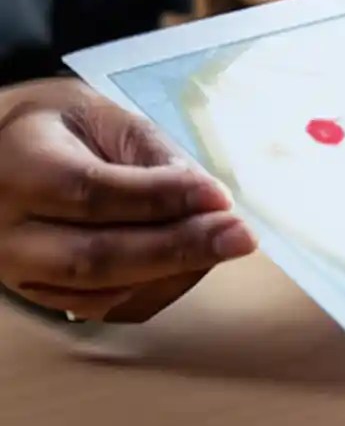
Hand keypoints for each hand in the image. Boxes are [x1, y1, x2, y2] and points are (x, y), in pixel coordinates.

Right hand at [0, 78, 256, 321]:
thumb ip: (150, 152)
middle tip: (239, 236)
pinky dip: (160, 290)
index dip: (160, 198)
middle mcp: (7, 232)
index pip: (89, 192)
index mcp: (18, 170)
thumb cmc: (58, 129)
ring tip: (226, 244)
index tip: (218, 196)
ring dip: (176, 272)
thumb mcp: (101, 116)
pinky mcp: (44, 298)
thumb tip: (206, 197)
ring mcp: (20, 274)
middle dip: (178, 249)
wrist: (6, 159)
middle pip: (94, 257)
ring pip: (103, 293)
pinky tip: (196, 263)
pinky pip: (108, 309)